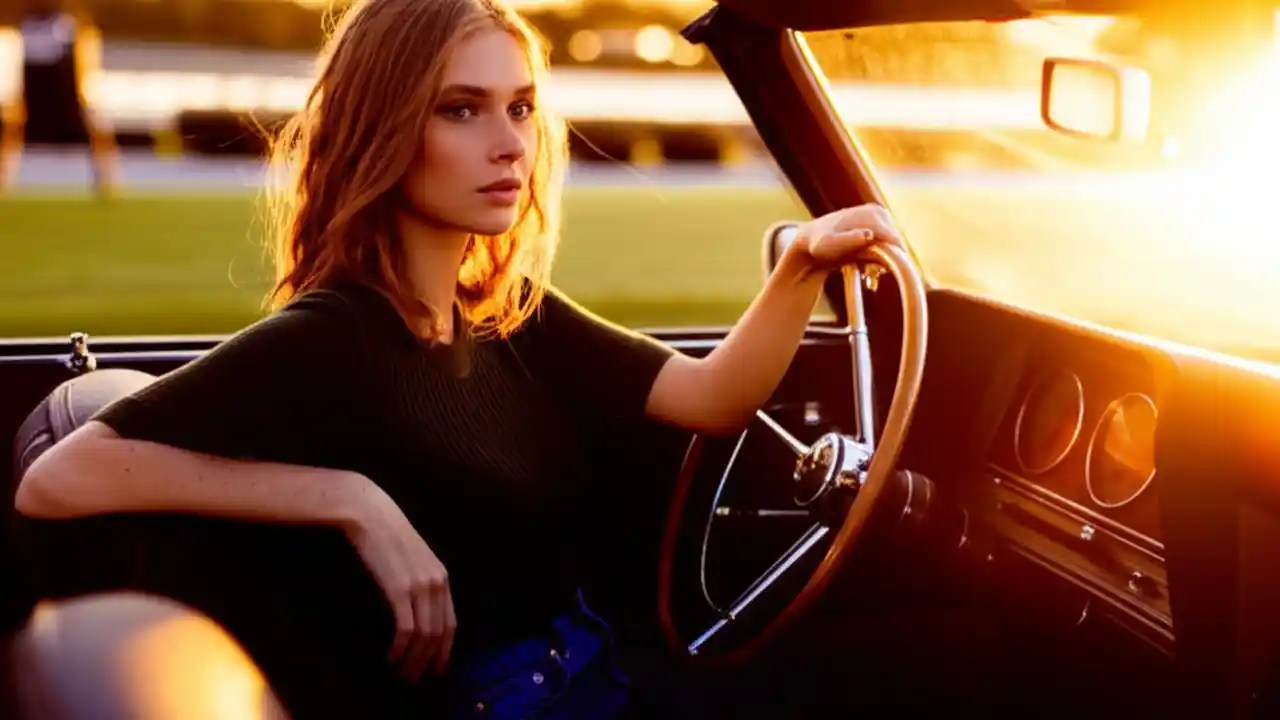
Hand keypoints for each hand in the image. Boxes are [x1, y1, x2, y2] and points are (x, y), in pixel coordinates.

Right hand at [345, 485, 456, 681]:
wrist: (370, 514)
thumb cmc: (386, 536)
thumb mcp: (412, 561)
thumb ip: (419, 583)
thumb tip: (416, 612)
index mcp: (442, 577)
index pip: (451, 623)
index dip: (445, 650)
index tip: (436, 669)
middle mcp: (437, 583)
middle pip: (440, 634)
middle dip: (429, 661)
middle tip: (416, 679)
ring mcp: (420, 586)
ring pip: (424, 635)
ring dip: (414, 660)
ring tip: (402, 674)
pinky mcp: (400, 589)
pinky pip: (406, 629)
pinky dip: (400, 649)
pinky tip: (391, 658)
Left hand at [795, 203, 904, 271]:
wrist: (810, 238)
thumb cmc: (820, 244)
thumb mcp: (831, 245)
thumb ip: (850, 240)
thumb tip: (869, 235)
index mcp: (872, 216)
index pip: (895, 242)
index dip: (892, 259)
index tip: (878, 272)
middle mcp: (878, 211)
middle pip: (896, 242)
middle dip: (887, 258)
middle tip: (870, 271)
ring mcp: (878, 214)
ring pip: (892, 242)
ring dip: (884, 255)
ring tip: (865, 266)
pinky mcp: (876, 220)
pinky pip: (887, 240)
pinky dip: (881, 251)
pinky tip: (866, 259)